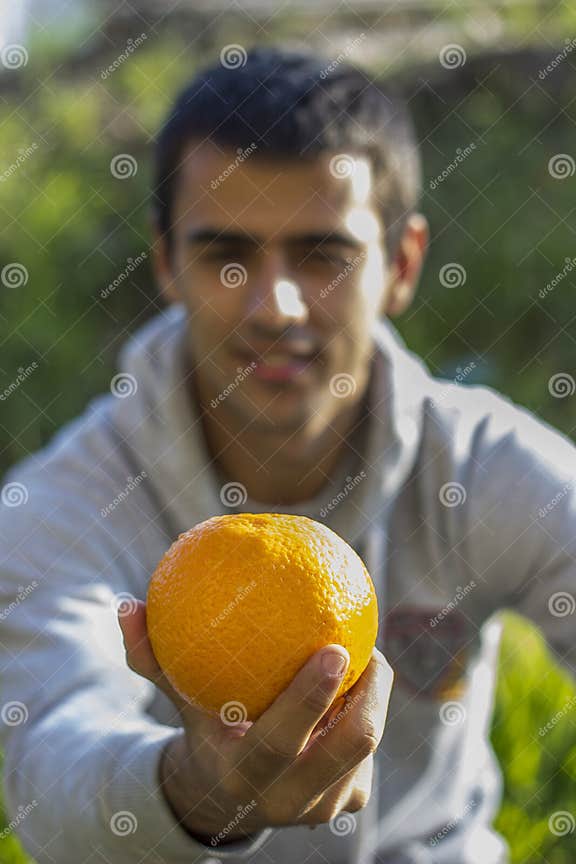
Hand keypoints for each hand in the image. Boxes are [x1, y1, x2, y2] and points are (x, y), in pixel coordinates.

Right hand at [118, 600, 392, 844]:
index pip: (284, 739)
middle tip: (367, 647)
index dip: (312, 696)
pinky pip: (368, 754)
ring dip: (373, 698)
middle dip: (370, 694)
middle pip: (349, 746)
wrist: (222, 796)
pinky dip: (367, 713)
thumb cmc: (201, 726)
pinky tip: (362, 681)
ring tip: (369, 656)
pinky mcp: (345, 802)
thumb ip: (151, 656)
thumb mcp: (176, 697)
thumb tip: (127, 605)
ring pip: (366, 747)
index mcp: (244, 775)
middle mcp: (288, 800)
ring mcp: (322, 807)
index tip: (335, 647)